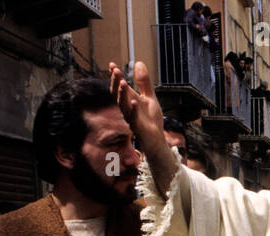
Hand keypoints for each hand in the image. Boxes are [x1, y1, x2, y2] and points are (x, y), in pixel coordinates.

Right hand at [109, 61, 175, 192]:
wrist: (157, 139)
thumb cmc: (151, 120)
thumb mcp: (150, 97)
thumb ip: (144, 82)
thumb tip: (138, 63)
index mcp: (129, 101)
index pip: (119, 87)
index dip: (115, 76)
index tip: (112, 64)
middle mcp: (127, 109)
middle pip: (117, 95)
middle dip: (115, 83)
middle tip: (115, 71)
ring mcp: (132, 118)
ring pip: (123, 106)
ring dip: (122, 94)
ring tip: (122, 82)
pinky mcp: (138, 127)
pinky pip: (134, 118)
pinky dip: (134, 109)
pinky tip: (134, 101)